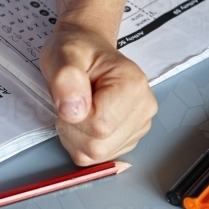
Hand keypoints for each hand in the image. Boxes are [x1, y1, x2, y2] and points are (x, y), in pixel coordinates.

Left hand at [40, 24, 156, 165]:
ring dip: (75, 138)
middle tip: (70, 102)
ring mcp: (139, 126)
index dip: (73, 118)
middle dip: (73, 130)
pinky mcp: (129, 138)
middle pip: (99, 146)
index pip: (99, 126)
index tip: (69, 95)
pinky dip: (81, 144)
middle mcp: (144, 108)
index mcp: (133, 85)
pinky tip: (84, 120)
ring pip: (97, 156)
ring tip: (78, 109)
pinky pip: (97, 158)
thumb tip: (73, 111)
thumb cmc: (77, 51)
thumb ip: (66, 77)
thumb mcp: (64, 54)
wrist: (86, 52)